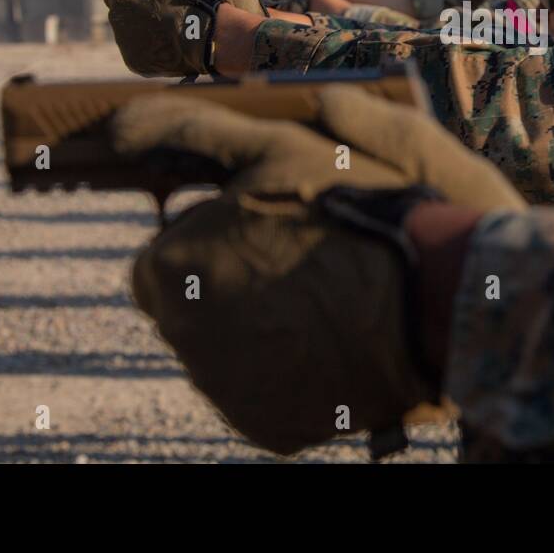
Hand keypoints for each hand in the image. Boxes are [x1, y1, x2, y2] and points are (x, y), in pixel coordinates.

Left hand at [99, 0, 229, 77]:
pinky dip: (151, 47)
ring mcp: (126, 45)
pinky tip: (170, 42)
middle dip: (138, 7)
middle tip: (168, 7)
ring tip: (172, 26)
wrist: (211, 36)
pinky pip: (140, 52)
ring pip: (130, 31)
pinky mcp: (137, 64)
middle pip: (121, 10)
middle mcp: (115, 20)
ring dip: (144, 27)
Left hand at [112, 86, 523, 456]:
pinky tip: (333, 341)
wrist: (432, 299)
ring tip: (326, 297)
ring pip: (227, 351)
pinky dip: (290, 372)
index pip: (163, 256)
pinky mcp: (269, 428)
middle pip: (191, 305)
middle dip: (232, 282)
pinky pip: (265, 394)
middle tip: (301, 259)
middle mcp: (180, 340)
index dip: (213, 237)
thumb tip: (120, 126)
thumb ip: (191, 130)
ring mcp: (224, 391)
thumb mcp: (273, 147)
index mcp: (167, 269)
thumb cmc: (351, 210)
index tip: (266, 227)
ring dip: (261, 326)